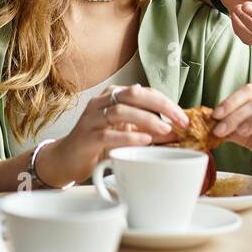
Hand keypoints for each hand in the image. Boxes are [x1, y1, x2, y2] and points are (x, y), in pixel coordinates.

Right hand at [38, 84, 189, 187]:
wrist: (67, 159)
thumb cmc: (99, 144)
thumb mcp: (127, 134)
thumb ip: (149, 132)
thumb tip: (176, 133)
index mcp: (113, 97)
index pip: (144, 92)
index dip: (166, 102)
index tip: (184, 117)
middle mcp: (101, 103)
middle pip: (133, 94)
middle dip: (161, 106)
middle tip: (180, 121)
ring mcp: (92, 119)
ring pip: (120, 110)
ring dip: (146, 120)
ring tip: (165, 131)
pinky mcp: (86, 138)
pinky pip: (108, 134)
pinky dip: (128, 137)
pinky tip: (143, 141)